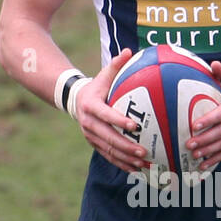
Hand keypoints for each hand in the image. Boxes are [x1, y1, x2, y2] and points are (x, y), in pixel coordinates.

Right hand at [75, 49, 147, 172]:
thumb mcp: (104, 75)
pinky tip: (136, 170)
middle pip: (108, 138)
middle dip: (126, 147)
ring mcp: (90, 136)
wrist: (76, 101)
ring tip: (144, 163)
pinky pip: (108, 156)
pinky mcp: (93, 144)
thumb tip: (130, 51)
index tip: (134, 126)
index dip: (118, 121)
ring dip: (126, 158)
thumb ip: (116, 64)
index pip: (106, 115)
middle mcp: (88, 123)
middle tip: (144, 152)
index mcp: (91, 106)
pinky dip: (121, 163)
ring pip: (108, 150)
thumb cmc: (97, 87)